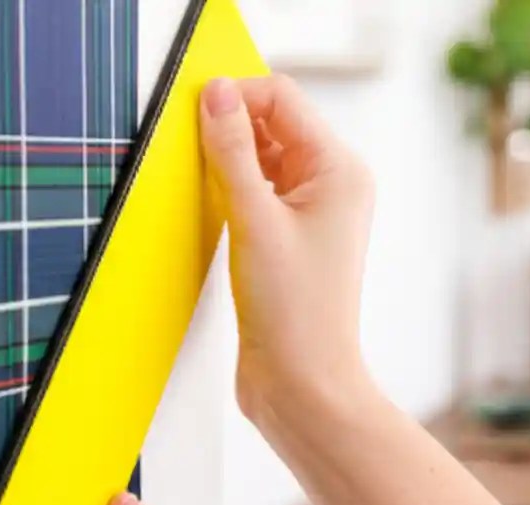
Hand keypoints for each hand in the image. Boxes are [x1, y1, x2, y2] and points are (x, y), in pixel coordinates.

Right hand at [199, 75, 375, 420]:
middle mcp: (333, 184)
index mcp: (340, 170)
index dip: (236, 97)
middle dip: (230, 128)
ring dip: (227, 161)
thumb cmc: (295, 313)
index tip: (191, 112)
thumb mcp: (254, 220)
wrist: (302, 385)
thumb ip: (232, 151)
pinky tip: (209, 207)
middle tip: (189, 153)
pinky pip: (257, 190)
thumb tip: (216, 94)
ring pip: (262, 157)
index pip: (283, 99)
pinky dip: (230, 189)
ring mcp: (312, 211)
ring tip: (204, 190)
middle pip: (273, 123)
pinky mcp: (289, 237)